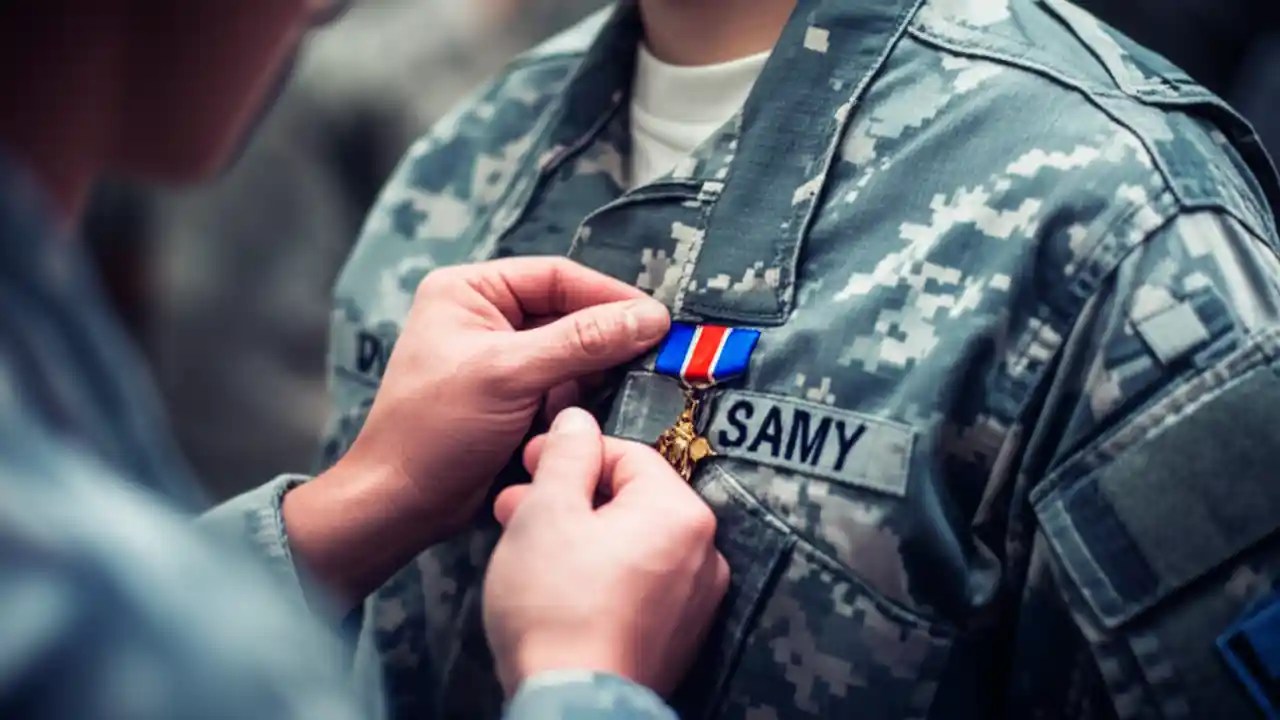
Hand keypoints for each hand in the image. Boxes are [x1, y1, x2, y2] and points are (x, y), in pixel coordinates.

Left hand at [282, 258, 669, 605]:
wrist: (402, 505)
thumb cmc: (436, 429)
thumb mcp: (510, 374)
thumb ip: (582, 342)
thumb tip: (650, 318)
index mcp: (469, 291)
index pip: (556, 276)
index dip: (608, 295)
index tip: (656, 318)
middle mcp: (486, 317)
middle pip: (569, 313)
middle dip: (609, 336)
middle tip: (659, 352)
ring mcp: (502, 360)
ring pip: (573, 352)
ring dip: (602, 370)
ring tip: (641, 381)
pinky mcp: (515, 399)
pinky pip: (566, 386)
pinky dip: (587, 399)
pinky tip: (610, 410)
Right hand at [484, 408, 729, 696]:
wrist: (573, 704)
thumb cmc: (557, 605)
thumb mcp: (548, 511)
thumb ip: (567, 455)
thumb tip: (579, 420)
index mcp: (680, 511)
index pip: (627, 454)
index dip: (572, 452)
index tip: (531, 462)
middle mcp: (704, 552)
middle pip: (630, 499)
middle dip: (569, 497)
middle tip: (515, 506)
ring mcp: (696, 599)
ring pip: (632, 542)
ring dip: (580, 534)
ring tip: (527, 547)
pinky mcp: (678, 636)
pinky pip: (640, 583)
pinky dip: (602, 573)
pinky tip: (559, 585)